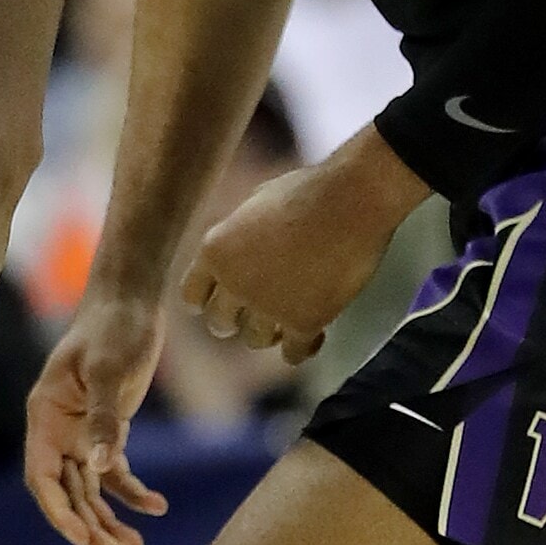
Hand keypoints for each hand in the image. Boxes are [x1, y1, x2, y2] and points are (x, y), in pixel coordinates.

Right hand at [25, 292, 169, 544]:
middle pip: (66, 492)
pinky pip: (115, 474)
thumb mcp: (110, 371)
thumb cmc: (113, 329)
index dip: (57, 511)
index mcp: (44, 416)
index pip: (41, 476)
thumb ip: (105, 419)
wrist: (130, 302)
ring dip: (108, 520)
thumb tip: (100, 468)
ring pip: (89, 490)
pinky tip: (157, 508)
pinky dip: (133, 493)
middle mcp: (57, 430)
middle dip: (88, 526)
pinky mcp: (107, 431)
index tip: (82, 538)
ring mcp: (81, 433)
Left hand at [180, 126, 427, 366]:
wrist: (353, 198)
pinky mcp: (305, 321)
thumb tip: (236, 251)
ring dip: (271, 333)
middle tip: (258, 313)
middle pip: (220, 324)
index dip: (208, 300)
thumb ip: (238, 234)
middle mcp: (234, 283)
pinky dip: (303, 348)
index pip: (192, 296)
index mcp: (215, 250)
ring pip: (256, 341)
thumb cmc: (308, 190)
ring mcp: (269, 306)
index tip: (223, 299)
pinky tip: (314, 336)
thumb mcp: (254, 203)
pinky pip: (294, 354)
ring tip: (288, 321)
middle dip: (237, 320)